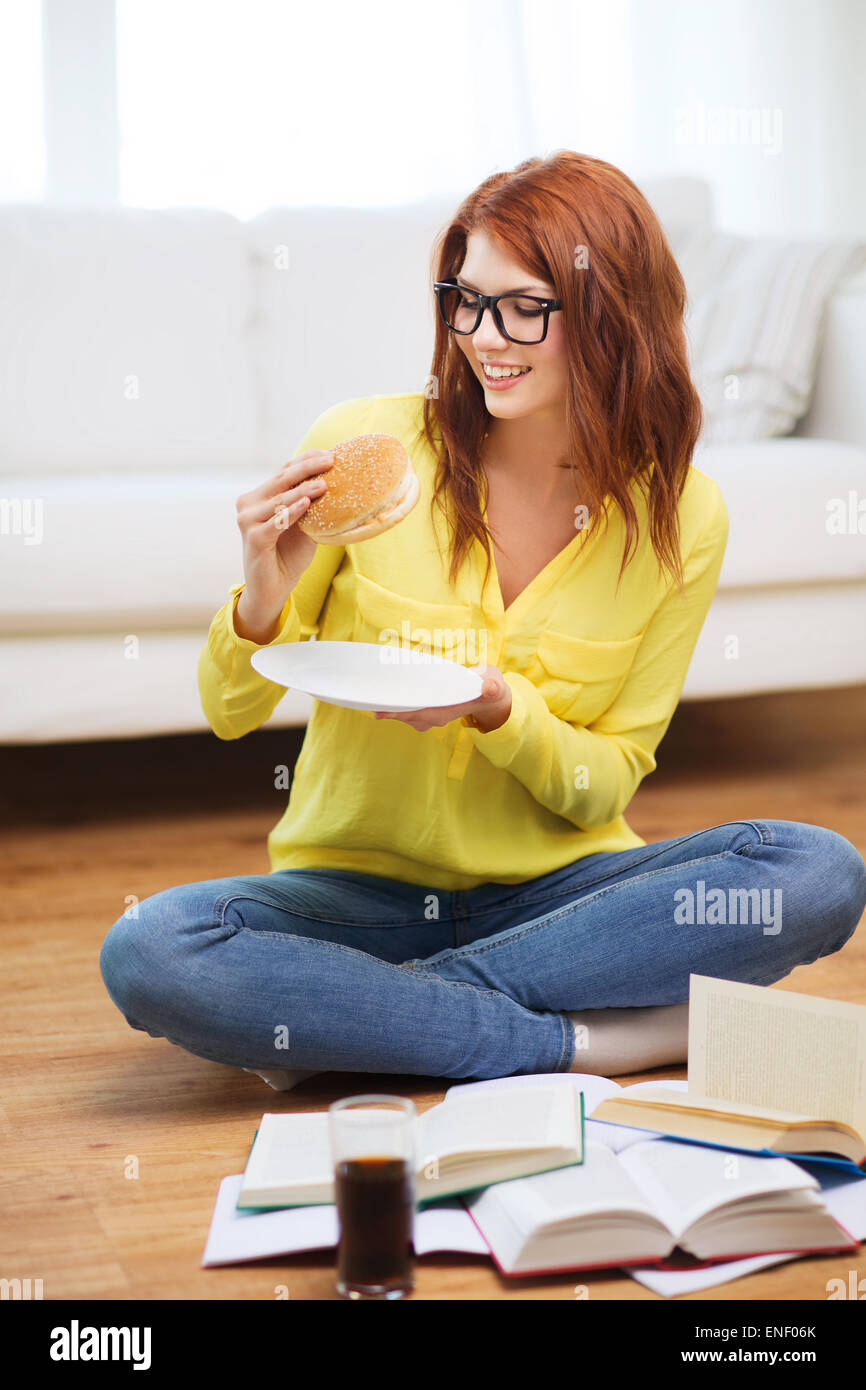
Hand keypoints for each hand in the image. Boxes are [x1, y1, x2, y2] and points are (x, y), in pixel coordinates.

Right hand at [233, 448, 335, 641]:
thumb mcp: (304, 525)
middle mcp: (250, 503)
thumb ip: (312, 505)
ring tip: (323, 484)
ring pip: (279, 500)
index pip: (284, 471)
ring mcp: (248, 520)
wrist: (273, 588)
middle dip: (307, 468)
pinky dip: (292, 512)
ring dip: (303, 490)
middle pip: (281, 479)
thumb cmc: (288, 555)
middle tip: (330, 460)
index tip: (330, 454)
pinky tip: (306, 504)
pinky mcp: (253, 538)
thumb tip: (341, 486)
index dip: (306, 460)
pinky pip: (276, 522)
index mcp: (261, 496)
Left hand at [373, 664, 511, 732]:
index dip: (399, 711)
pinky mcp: (424, 708)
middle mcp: (434, 716)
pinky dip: (393, 701)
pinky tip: (380, 694)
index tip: (381, 709)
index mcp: (445, 711)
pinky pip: (404, 707)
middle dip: (386, 708)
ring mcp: (428, 715)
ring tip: (369, 696)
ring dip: (386, 706)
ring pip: (402, 712)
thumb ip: (491, 687)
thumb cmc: (488, 690)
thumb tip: (489, 687)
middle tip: (366, 699)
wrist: (489, 699)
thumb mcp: (493, 686)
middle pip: (404, 714)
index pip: (418, 713)